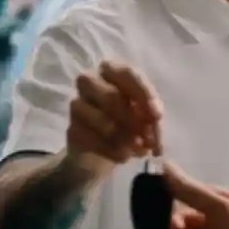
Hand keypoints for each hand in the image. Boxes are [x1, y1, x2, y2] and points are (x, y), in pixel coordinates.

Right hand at [67, 60, 162, 174]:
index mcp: (113, 72)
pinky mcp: (71, 129)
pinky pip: (90, 139)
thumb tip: (155, 117)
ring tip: (138, 148)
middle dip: (133, 120)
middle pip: (111, 96)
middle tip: (147, 138)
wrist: (107, 150)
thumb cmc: (131, 123)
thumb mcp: (147, 117)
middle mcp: (91, 83)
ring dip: (123, 137)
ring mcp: (77, 105)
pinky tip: (124, 156)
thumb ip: (152, 114)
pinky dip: (112, 150)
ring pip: (99, 118)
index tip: (157, 116)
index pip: (128, 73)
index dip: (144, 94)